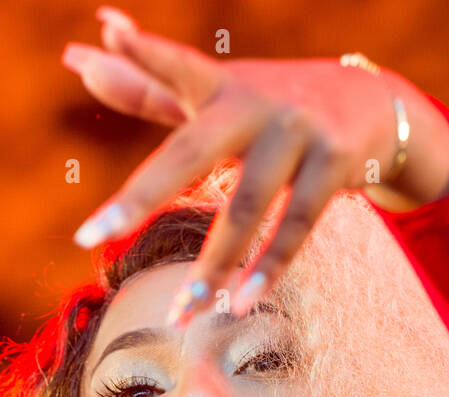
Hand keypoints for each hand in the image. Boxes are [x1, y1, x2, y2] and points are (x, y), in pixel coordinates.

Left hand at [62, 6, 448, 324]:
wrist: (373, 103)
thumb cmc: (268, 105)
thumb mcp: (210, 93)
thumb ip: (142, 84)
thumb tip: (74, 56)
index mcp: (218, 87)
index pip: (175, 66)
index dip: (143, 52)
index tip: (111, 31)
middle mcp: (254, 105)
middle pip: (189, 153)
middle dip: (139, 198)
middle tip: (90, 236)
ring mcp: (297, 133)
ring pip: (246, 207)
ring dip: (213, 266)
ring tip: (183, 314)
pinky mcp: (334, 163)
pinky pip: (297, 225)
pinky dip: (268, 268)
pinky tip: (240, 305)